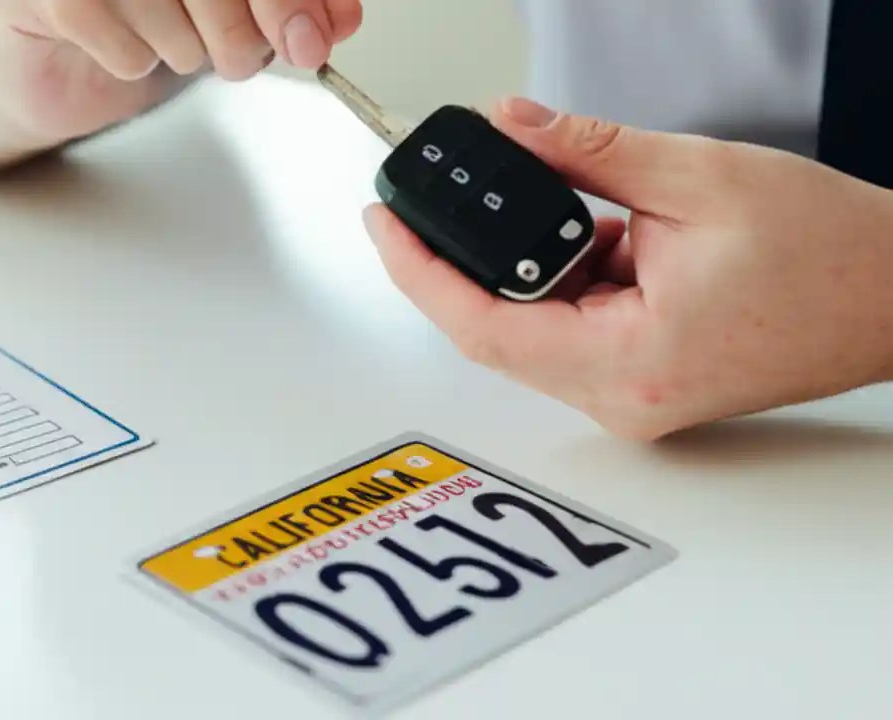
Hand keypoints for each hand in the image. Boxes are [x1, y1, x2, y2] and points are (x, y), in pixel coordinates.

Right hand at [4, 0, 362, 79]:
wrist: (36, 31)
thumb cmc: (134, 0)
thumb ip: (289, 0)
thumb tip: (334, 22)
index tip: (313, 37)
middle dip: (246, 35)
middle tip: (243, 56)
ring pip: (180, 28)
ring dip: (184, 50)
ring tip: (160, 30)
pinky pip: (132, 54)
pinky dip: (136, 62)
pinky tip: (119, 36)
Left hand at [363, 98, 892, 440]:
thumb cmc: (830, 252)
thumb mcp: (697, 177)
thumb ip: (589, 150)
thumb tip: (514, 124)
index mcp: (628, 358)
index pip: (480, 325)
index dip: (417, 272)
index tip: (383, 223)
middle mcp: (622, 396)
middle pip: (496, 329)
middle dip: (464, 258)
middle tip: (440, 197)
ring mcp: (631, 396)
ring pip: (533, 328)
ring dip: (529, 264)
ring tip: (587, 209)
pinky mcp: (641, 381)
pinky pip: (571, 331)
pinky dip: (567, 278)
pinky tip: (607, 236)